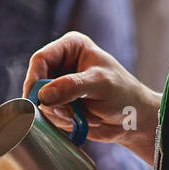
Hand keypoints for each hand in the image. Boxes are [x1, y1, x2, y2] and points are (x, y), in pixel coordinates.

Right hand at [23, 32, 160, 163]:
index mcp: (71, 47)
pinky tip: (82, 120)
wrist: (133, 120)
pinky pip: (48, 116)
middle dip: (51, 102)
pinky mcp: (59, 104)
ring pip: (41, 103)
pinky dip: (62, 122)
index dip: (35, 79)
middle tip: (71, 112)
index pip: (40, 59)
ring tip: (85, 115)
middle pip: (36, 83)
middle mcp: (61, 64)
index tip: (39, 99)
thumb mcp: (100, 85)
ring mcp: (59, 86)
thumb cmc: (123, 94)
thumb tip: (43, 95)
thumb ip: (72, 87)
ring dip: (61, 114)